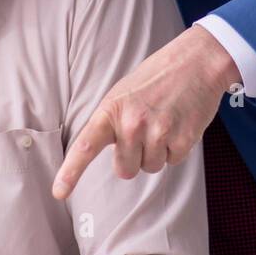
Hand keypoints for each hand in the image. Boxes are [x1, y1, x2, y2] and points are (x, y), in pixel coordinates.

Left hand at [51, 25, 238, 199]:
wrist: (196, 62)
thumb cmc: (155, 79)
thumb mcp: (122, 95)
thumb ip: (109, 124)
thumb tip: (102, 155)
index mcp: (111, 110)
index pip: (85, 147)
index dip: (71, 172)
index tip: (59, 193)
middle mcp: (132, 123)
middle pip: (124, 170)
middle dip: (134, 158)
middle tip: (146, 130)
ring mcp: (159, 132)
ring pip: (150, 168)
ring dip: (157, 152)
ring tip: (164, 121)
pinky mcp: (183, 140)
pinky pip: (173, 161)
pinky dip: (176, 148)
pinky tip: (179, 124)